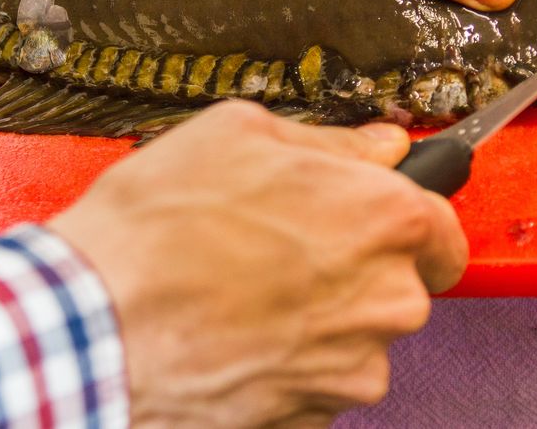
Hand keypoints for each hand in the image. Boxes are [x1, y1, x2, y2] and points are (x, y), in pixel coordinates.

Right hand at [48, 101, 466, 426]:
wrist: (94, 324)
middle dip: (355, 266)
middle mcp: (386, 298)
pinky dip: (288, 360)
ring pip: (357, 335)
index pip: (441, 224)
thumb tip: (375, 145)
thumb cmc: (158, 229)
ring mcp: (352, 365)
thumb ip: (329, 141)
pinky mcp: (313, 415)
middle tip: (286, 246)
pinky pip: (319, 380)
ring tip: (243, 288)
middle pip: (401, 282)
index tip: (378, 219)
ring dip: (319, 316)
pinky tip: (236, 330)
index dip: (406, 218)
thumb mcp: (238, 134)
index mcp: (383, 217)